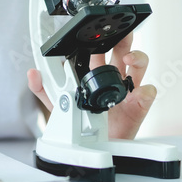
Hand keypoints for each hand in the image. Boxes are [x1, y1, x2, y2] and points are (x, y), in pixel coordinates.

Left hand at [27, 32, 155, 139]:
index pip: (101, 50)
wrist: (95, 149)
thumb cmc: (83, 125)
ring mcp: (127, 91)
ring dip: (138, 57)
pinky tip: (139, 93)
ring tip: (130, 58)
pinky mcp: (138, 106)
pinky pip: (148, 94)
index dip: (101, 39)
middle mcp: (114, 78)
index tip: (96, 32)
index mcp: (96, 74)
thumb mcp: (59, 106)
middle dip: (123, 39)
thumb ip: (44, 90)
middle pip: (122, 50)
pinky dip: (147, 91)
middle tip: (120, 32)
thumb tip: (33, 73)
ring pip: (139, 66)